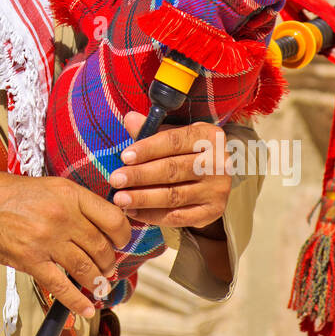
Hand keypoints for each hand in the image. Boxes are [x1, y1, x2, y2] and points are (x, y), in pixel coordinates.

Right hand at [0, 168, 131, 317]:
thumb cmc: (7, 194)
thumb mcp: (48, 187)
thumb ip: (74, 203)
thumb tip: (98, 224)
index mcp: (69, 193)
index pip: (113, 218)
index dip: (123, 235)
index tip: (121, 242)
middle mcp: (62, 216)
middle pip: (101, 247)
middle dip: (109, 263)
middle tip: (108, 268)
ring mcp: (46, 240)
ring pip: (86, 268)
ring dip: (97, 281)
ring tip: (99, 286)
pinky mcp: (31, 261)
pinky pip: (62, 287)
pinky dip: (77, 302)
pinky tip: (86, 309)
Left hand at [107, 112, 233, 230]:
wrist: (214, 176)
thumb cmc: (187, 151)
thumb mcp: (174, 135)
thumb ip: (151, 129)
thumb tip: (129, 119)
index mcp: (209, 137)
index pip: (175, 141)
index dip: (148, 149)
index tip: (125, 156)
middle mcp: (218, 163)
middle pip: (173, 169)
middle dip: (141, 175)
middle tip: (116, 179)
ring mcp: (217, 190)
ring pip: (175, 196)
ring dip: (143, 198)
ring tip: (120, 198)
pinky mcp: (213, 211)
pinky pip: (178, 217)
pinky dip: (153, 216)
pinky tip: (133, 212)